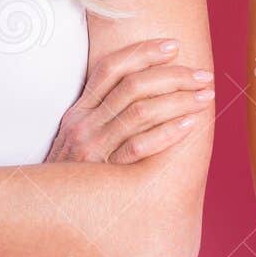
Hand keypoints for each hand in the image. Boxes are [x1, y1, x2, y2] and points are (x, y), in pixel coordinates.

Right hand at [46, 38, 214, 164]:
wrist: (49, 210)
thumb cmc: (72, 175)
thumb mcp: (76, 137)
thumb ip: (101, 115)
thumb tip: (142, 90)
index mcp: (78, 110)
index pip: (111, 67)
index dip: (144, 51)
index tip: (174, 46)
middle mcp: (83, 124)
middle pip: (133, 85)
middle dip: (174, 75)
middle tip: (203, 75)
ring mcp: (92, 148)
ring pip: (141, 111)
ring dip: (179, 100)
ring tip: (206, 96)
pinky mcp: (104, 172)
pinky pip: (140, 146)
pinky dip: (168, 132)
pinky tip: (190, 124)